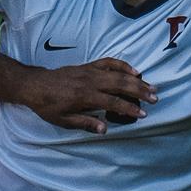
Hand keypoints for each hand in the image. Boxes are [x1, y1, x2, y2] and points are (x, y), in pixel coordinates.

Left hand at [22, 58, 156, 131]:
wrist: (35, 85)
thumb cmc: (48, 106)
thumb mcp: (63, 120)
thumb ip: (85, 123)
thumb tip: (105, 128)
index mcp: (84, 97)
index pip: (113, 102)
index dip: (129, 108)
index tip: (142, 114)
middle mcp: (90, 82)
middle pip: (120, 84)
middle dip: (140, 91)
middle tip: (154, 98)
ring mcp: (90, 71)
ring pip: (118, 73)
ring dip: (136, 80)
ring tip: (151, 86)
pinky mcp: (88, 66)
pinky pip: (109, 62)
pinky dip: (123, 65)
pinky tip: (135, 71)